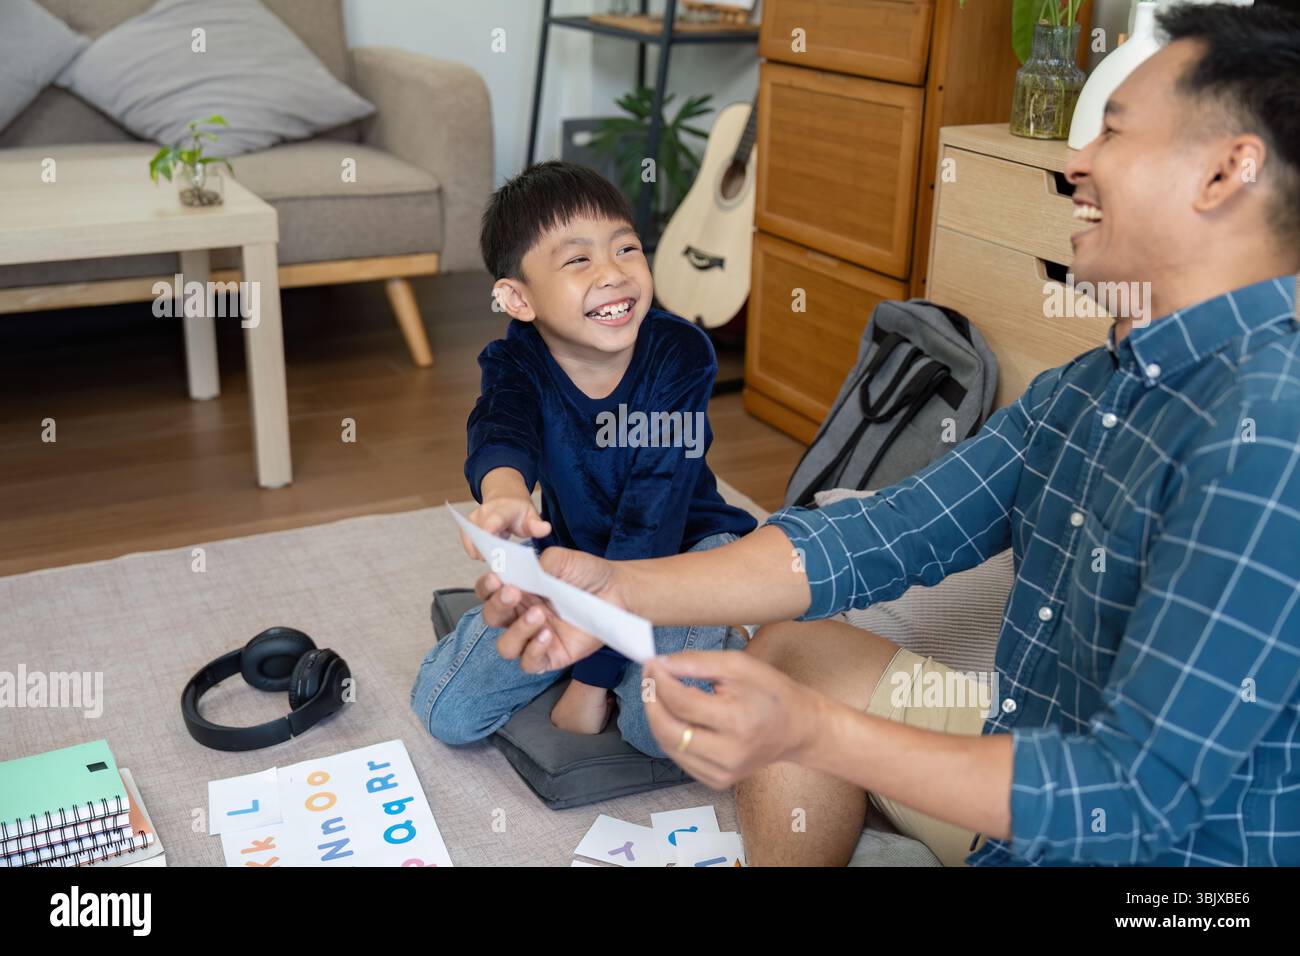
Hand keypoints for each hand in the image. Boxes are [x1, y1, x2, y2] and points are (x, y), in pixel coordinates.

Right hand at [460, 494, 550, 558]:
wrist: (504, 497)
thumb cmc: (518, 509)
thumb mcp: (531, 514)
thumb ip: (536, 524)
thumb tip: (545, 529)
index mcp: (499, 510)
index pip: (490, 525)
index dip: (489, 541)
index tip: (496, 557)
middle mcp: (482, 513)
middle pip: (478, 538)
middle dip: (489, 554)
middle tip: (503, 564)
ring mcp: (472, 520)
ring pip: (472, 544)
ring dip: (484, 554)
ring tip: (499, 556)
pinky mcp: (467, 528)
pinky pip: (469, 545)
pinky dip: (479, 552)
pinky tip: (491, 553)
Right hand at [475, 546, 625, 673]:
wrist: (617, 591)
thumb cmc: (588, 574)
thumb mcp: (565, 559)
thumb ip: (542, 562)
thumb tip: (527, 570)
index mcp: (519, 589)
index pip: (488, 592)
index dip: (486, 587)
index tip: (495, 578)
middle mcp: (521, 614)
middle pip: (492, 617)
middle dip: (497, 605)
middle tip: (513, 592)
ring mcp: (534, 636)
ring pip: (506, 646)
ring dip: (517, 630)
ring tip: (538, 614)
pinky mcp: (550, 655)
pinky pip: (529, 662)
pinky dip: (533, 651)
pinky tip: (547, 635)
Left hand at [641, 650, 825, 788]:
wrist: (798, 728)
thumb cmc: (772, 693)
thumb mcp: (738, 665)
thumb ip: (697, 662)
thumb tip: (660, 664)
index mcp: (737, 721)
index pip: (681, 703)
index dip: (660, 681)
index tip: (652, 664)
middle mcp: (729, 753)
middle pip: (668, 730)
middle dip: (651, 700)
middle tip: (649, 677)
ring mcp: (722, 773)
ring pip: (668, 746)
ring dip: (656, 717)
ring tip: (658, 692)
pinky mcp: (717, 781)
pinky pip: (679, 758)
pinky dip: (670, 734)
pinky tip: (674, 715)